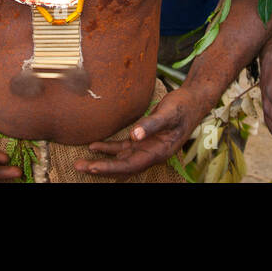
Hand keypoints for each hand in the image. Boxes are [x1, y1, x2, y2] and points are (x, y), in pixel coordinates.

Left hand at [73, 87, 210, 177]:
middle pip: (122, 167)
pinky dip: (108, 149)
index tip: (93, 167)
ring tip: (80, 162)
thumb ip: (151, 125)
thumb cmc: (182, 107)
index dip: (111, 167)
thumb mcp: (168, 113)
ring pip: (120, 160)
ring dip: (101, 161)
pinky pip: (122, 148)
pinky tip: (93, 146)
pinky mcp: (143, 140)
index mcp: (158, 152)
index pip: (130, 165)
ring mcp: (146, 148)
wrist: (193, 101)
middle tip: (78, 166)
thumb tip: (134, 136)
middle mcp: (150, 154)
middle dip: (100, 169)